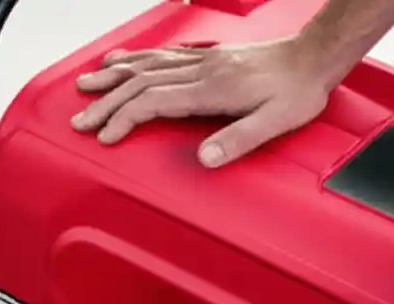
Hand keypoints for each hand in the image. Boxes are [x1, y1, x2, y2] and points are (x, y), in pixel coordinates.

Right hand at [70, 38, 342, 167]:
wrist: (314, 57)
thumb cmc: (297, 91)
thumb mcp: (275, 122)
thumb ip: (238, 140)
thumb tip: (204, 160)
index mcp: (211, 89)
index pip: (154, 102)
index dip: (124, 118)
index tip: (105, 136)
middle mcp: (201, 71)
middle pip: (140, 83)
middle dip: (106, 103)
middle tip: (80, 120)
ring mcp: (202, 61)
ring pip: (146, 65)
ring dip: (113, 77)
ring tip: (86, 85)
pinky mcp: (207, 57)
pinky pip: (162, 55)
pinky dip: (136, 58)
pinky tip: (123, 61)